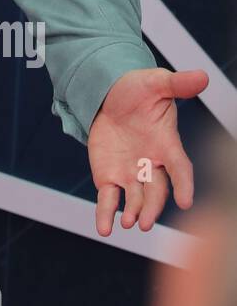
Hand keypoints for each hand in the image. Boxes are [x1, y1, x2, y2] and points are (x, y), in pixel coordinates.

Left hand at [87, 67, 208, 234]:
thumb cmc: (137, 90)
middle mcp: (151, 164)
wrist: (109, 96)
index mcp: (166, 144)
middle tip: (144, 221)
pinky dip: (105, 214)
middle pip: (156, 190)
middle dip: (152, 207)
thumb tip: (202, 77)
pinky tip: (103, 228)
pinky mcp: (110, 177)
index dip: (184, 183)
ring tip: (127, 223)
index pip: (179, 167)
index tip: (187, 201)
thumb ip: (177, 84)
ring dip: (132, 212)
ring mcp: (131, 174)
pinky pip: (109, 199)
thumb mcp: (155, 83)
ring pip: (135, 199)